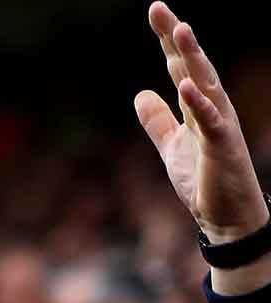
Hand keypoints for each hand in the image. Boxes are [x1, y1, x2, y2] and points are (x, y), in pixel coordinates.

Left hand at [135, 4, 269, 245]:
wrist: (226, 217)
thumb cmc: (204, 179)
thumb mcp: (172, 146)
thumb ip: (158, 121)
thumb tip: (141, 93)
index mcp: (198, 106)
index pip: (179, 66)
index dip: (166, 40)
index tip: (156, 10)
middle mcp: (213, 108)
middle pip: (192, 65)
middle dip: (176, 38)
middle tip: (160, 8)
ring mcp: (220, 125)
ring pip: (206, 84)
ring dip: (193, 58)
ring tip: (179, 30)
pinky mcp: (223, 147)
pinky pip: (211, 120)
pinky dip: (200, 102)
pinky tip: (185, 84)